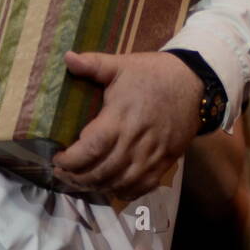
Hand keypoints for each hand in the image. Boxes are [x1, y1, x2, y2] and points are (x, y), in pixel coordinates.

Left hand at [51, 50, 203, 197]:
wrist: (192, 83)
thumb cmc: (152, 74)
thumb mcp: (121, 64)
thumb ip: (93, 64)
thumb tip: (66, 57)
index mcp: (120, 118)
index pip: (91, 148)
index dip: (71, 159)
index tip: (56, 158)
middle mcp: (135, 142)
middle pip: (102, 171)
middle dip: (78, 177)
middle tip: (60, 173)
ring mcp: (152, 156)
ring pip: (120, 183)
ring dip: (97, 187)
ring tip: (78, 182)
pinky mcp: (165, 163)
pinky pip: (142, 187)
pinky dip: (123, 192)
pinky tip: (109, 188)